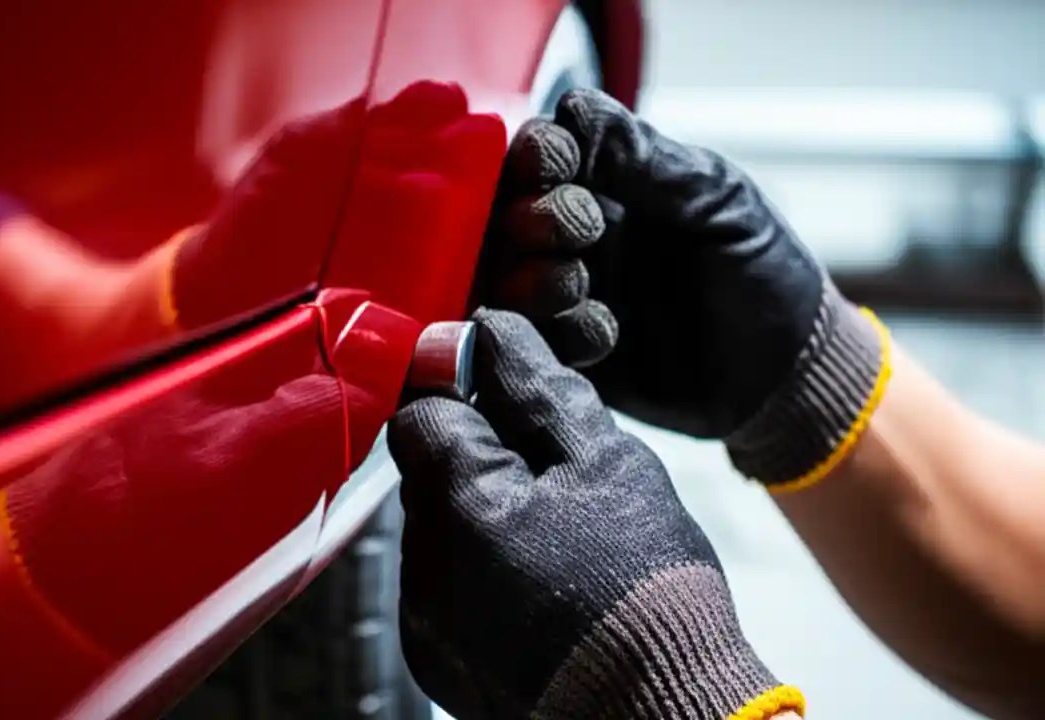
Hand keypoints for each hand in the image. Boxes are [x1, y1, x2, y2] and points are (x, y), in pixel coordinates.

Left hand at [388, 309, 801, 719]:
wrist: (660, 714)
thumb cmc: (647, 592)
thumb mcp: (606, 464)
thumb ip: (538, 390)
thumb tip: (493, 331)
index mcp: (459, 500)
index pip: (422, 410)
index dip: (465, 393)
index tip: (510, 403)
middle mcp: (423, 562)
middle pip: (428, 471)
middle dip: (481, 460)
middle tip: (556, 482)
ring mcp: (424, 617)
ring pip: (438, 529)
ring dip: (482, 517)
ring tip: (558, 544)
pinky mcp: (434, 659)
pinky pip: (443, 588)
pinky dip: (480, 574)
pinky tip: (541, 589)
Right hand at [487, 89, 888, 487]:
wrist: (782, 374)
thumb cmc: (761, 271)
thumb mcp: (717, 200)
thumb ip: (646, 159)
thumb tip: (573, 112)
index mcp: (612, 184)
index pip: (541, 153)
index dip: (538, 157)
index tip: (559, 166)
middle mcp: (576, 237)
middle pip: (506, 215)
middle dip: (533, 220)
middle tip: (583, 231)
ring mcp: (567, 297)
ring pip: (505, 280)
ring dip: (535, 280)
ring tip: (582, 289)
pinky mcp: (566, 356)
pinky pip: (528, 342)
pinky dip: (558, 334)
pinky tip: (607, 336)